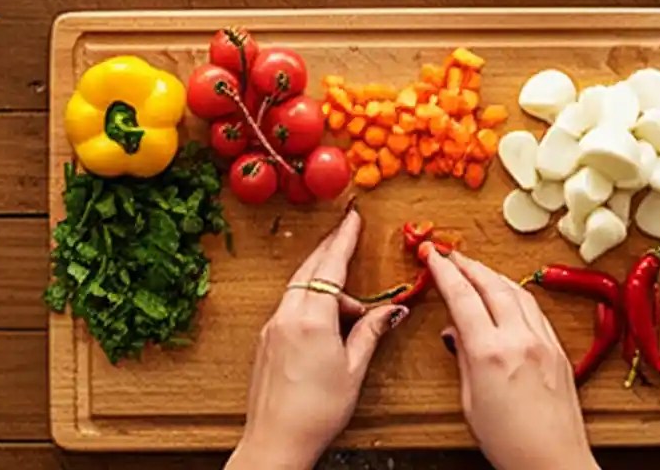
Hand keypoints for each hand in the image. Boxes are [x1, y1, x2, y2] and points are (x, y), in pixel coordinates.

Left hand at [227, 208, 408, 469]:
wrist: (275, 442)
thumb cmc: (316, 412)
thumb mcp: (354, 370)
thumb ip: (371, 332)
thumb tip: (392, 311)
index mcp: (311, 318)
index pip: (331, 265)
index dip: (344, 238)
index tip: (353, 217)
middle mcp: (286, 315)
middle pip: (311, 268)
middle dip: (331, 248)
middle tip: (347, 230)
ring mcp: (272, 327)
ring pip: (300, 288)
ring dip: (324, 284)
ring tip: (352, 307)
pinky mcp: (266, 340)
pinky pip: (291, 307)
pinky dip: (311, 303)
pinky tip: (328, 322)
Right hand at [424, 247, 597, 469]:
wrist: (554, 463)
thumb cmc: (511, 444)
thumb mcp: (470, 402)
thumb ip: (463, 358)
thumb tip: (456, 332)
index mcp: (491, 353)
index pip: (462, 296)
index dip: (444, 271)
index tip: (432, 256)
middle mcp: (520, 340)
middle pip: (491, 284)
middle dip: (467, 264)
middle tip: (450, 254)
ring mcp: (543, 342)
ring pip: (517, 291)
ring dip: (493, 274)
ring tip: (476, 269)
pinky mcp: (559, 350)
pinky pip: (535, 309)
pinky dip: (516, 293)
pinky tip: (507, 295)